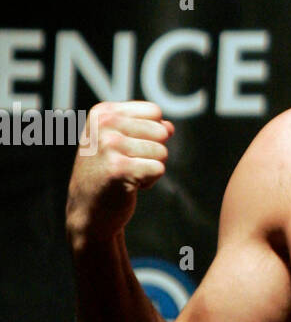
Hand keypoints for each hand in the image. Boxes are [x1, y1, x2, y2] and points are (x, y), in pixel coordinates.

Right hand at [66, 101, 173, 247]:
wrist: (89, 210)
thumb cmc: (108, 173)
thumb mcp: (122, 142)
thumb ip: (147, 128)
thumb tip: (170, 127)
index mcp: (103, 113)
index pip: (154, 112)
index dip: (151, 133)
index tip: (128, 147)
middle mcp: (104, 124)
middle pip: (161, 131)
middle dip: (153, 152)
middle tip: (128, 164)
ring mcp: (109, 145)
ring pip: (162, 151)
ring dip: (150, 168)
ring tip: (127, 175)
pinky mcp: (119, 168)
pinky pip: (159, 169)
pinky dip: (149, 181)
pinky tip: (128, 185)